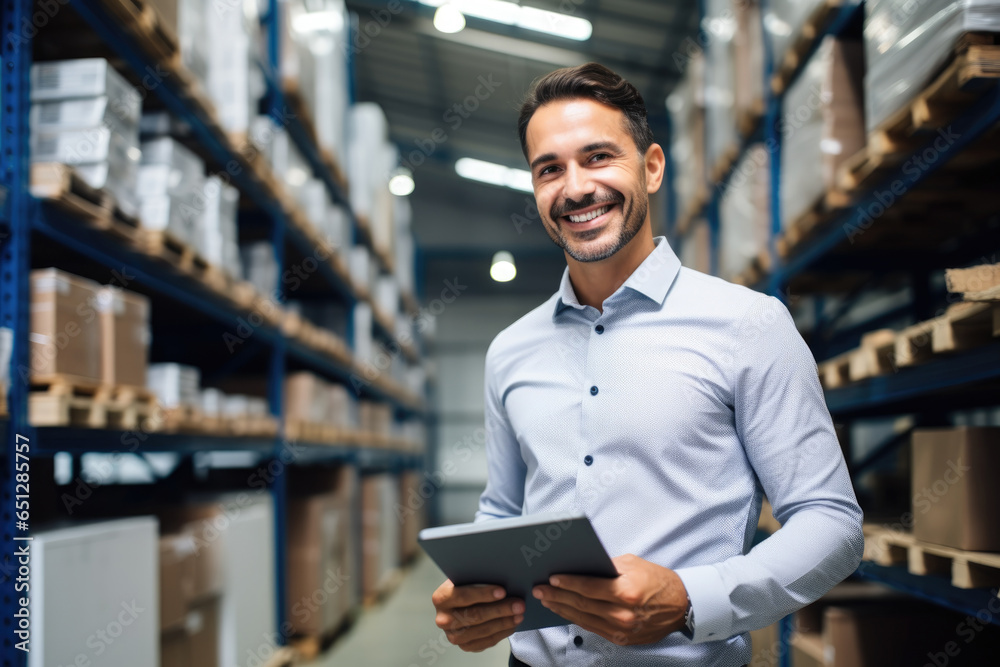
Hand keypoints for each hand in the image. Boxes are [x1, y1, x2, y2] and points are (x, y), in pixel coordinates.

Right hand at [432, 579, 524, 651]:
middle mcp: (443, 619)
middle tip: (519, 604)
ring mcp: (453, 635)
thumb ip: (477, 578)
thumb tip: (503, 576)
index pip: (463, 596)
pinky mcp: (465, 646)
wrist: (458, 605)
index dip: (484, 594)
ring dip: (505, 622)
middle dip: (501, 609)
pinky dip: (502, 632)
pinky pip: (487, 641)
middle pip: (475, 615)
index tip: (503, 591)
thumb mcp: (466, 579)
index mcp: (441, 598)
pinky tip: (512, 624)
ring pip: (484, 630)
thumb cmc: (466, 587)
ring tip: (519, 614)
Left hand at [532, 553, 687, 645]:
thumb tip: (580, 566)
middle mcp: (623, 614)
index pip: (588, 588)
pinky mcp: (622, 639)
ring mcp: (622, 630)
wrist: (681, 606)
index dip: (567, 583)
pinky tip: (565, 611)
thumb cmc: (657, 580)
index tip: (550, 579)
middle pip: (582, 605)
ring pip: (584, 619)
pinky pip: (593, 628)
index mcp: (626, 592)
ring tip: (547, 601)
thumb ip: (606, 566)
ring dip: (562, 610)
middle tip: (539, 590)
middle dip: (557, 596)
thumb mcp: (632, 564)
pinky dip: (577, 619)